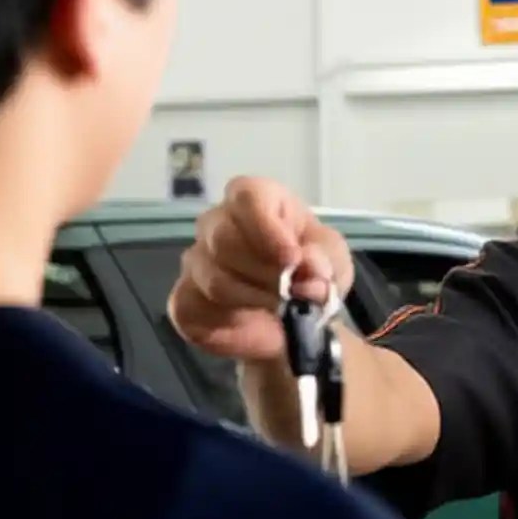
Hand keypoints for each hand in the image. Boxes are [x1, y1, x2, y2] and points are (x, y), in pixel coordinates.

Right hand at [167, 176, 354, 360]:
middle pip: (224, 238)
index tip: (292, 258)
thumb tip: (306, 266)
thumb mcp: (334, 261)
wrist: (293, 320)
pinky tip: (252, 319)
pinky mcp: (183, 299)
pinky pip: (197, 308)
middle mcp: (217, 223)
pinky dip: (232, 321)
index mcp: (256, 199)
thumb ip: (324, 258)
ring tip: (282, 308)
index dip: (267, 227)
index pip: (247, 197)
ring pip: (214, 279)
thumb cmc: (310, 271)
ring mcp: (195, 260)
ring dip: (255, 298)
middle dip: (266, 272)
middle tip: (293, 292)